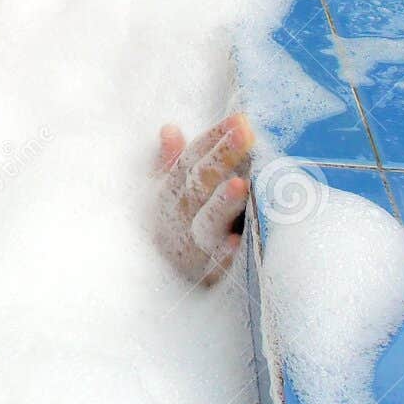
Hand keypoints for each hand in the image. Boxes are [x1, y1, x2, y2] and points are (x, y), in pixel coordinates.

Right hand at [154, 114, 253, 284]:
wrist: (157, 284)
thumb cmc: (172, 228)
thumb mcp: (165, 193)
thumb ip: (171, 162)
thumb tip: (169, 128)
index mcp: (172, 191)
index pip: (192, 157)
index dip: (214, 137)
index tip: (240, 118)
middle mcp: (179, 214)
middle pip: (201, 181)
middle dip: (223, 155)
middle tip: (246, 132)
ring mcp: (190, 243)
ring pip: (206, 220)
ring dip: (222, 203)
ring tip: (240, 184)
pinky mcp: (204, 273)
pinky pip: (213, 264)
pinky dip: (223, 255)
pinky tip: (236, 243)